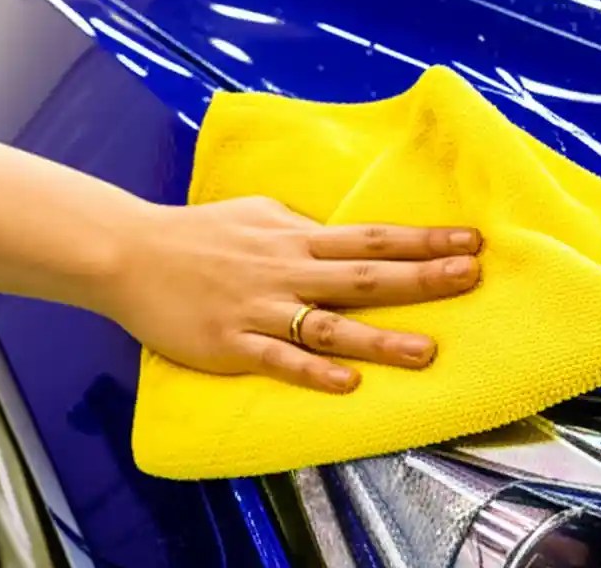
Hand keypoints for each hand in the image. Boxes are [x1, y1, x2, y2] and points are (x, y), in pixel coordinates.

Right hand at [95, 197, 481, 392]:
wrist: (130, 253)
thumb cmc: (200, 233)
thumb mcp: (261, 215)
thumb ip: (305, 228)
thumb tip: (344, 235)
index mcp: (297, 239)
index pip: (373, 237)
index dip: (424, 240)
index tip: (471, 241)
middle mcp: (287, 271)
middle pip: (364, 276)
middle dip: (422, 278)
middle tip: (470, 278)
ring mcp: (261, 308)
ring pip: (329, 326)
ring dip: (379, 340)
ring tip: (427, 352)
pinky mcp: (232, 342)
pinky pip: (278, 360)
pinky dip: (312, 373)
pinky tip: (346, 386)